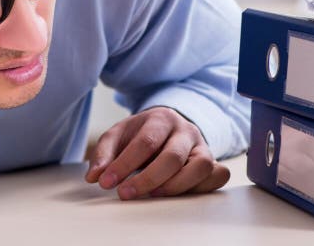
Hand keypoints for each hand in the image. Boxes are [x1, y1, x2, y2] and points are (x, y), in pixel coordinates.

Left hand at [85, 107, 229, 199]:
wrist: (168, 125)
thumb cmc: (141, 133)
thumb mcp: (119, 135)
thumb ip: (104, 153)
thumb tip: (95, 176)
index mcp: (161, 118)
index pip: (145, 142)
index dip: (125, 165)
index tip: (107, 183)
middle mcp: (185, 130)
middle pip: (172, 156)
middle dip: (147, 179)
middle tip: (125, 193)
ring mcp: (202, 146)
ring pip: (201, 166)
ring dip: (176, 186)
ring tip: (153, 195)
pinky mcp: (212, 161)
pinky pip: (218, 175)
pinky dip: (203, 187)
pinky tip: (179, 194)